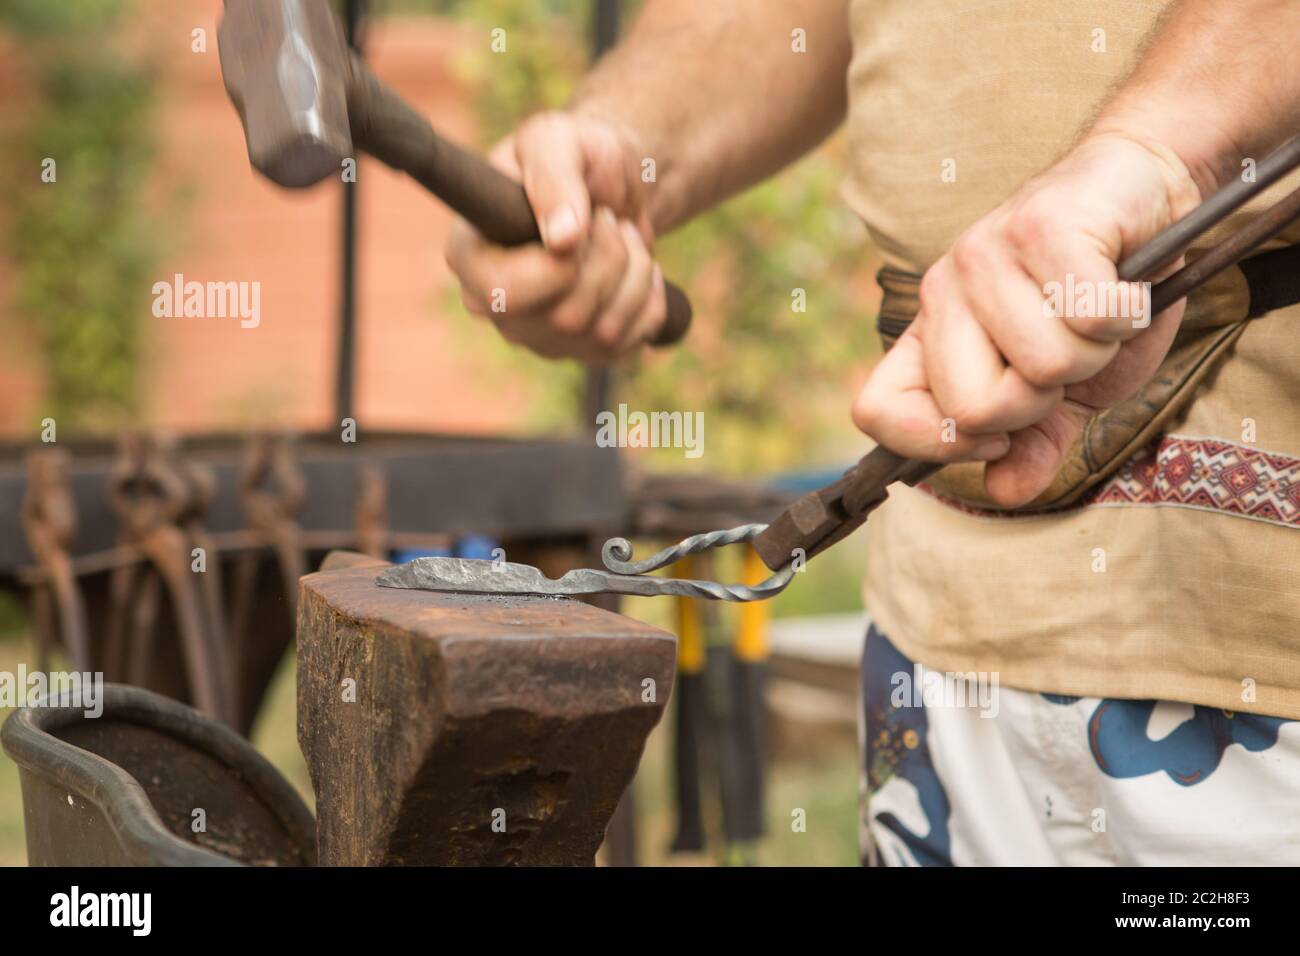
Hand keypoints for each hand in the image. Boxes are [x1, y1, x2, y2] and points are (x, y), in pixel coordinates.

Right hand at [445, 111, 667, 363]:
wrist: (614, 184)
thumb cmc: (575, 156)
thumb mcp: (557, 139)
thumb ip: (553, 176)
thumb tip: (563, 237)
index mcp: (468, 255)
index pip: (506, 292)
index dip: (561, 263)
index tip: (582, 222)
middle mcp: (493, 307)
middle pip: (566, 318)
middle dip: (609, 260)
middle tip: (608, 220)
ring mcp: (537, 335)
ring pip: (603, 334)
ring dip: (634, 274)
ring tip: (622, 237)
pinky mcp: (578, 351)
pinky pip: (630, 344)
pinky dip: (649, 299)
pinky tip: (635, 268)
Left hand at [852, 133, 1202, 506]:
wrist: (1146, 195)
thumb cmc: (1100, 297)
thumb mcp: (1066, 387)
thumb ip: (1033, 442)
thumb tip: (1004, 491)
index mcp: (930, 333)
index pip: (877, 409)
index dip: (938, 444)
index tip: (1000, 436)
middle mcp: (943, 291)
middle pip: (971, 407)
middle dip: (1038, 402)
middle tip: (1064, 359)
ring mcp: (985, 255)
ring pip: (1042, 366)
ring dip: (1093, 352)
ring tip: (1096, 313)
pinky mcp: (1042, 226)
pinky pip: (1089, 318)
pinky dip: (1125, 315)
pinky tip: (1122, 287)